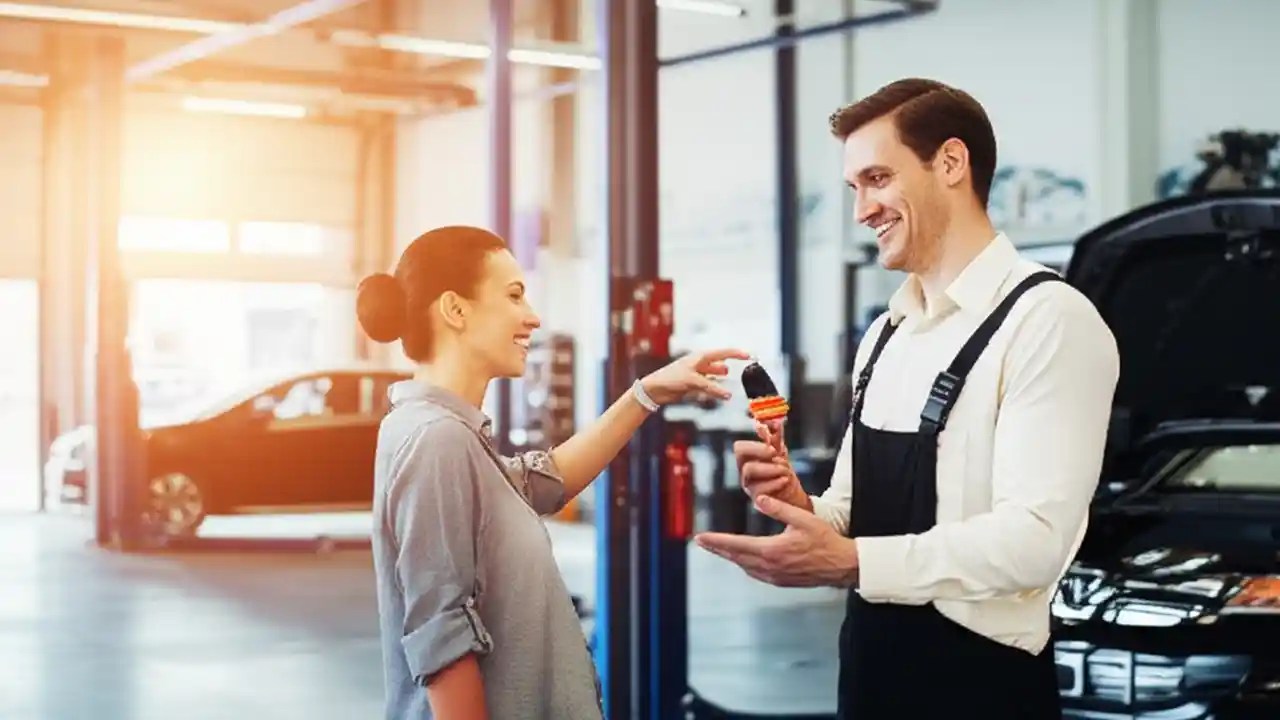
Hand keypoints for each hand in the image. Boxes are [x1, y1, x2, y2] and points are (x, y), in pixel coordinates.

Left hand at [639, 348, 750, 405]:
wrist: (655, 390)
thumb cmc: (671, 379)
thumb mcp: (693, 381)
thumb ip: (712, 387)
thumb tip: (728, 395)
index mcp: (700, 357)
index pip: (723, 353)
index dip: (736, 354)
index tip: (749, 356)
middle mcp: (700, 364)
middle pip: (720, 365)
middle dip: (728, 368)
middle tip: (742, 372)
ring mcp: (697, 374)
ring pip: (715, 377)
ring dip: (721, 381)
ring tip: (730, 386)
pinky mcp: (693, 385)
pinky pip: (708, 387)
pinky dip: (714, 390)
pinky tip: (718, 394)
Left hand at [695, 495, 859, 587]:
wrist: (842, 566)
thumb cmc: (825, 540)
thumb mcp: (803, 518)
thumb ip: (779, 508)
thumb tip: (758, 499)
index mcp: (772, 550)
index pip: (736, 545)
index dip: (716, 541)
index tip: (700, 538)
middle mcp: (769, 567)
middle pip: (735, 558)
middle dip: (717, 549)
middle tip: (702, 542)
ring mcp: (775, 577)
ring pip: (745, 567)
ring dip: (731, 557)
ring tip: (719, 548)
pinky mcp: (781, 582)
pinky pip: (756, 573)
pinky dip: (745, 564)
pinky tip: (744, 559)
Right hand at [734, 419, 809, 510]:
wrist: (794, 496)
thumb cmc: (784, 474)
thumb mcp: (782, 454)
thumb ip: (776, 438)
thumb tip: (773, 420)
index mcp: (748, 459)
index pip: (739, 447)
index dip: (754, 444)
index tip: (771, 445)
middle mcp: (745, 471)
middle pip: (739, 454)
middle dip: (758, 450)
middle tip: (776, 453)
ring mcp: (749, 485)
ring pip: (749, 470)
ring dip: (770, 467)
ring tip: (785, 469)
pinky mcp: (756, 499)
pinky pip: (759, 489)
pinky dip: (775, 482)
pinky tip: (785, 480)